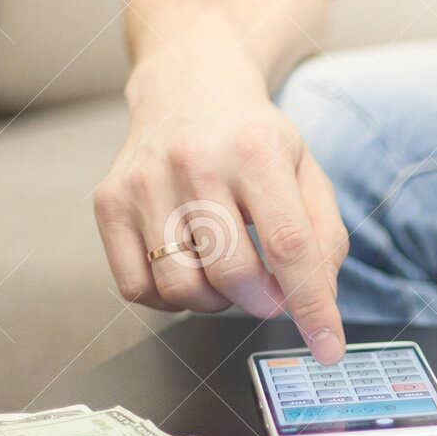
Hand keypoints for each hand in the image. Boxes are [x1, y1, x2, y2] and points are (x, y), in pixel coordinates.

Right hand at [94, 35, 348, 363]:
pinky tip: (190, 269)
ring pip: (182, 289)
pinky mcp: (108, 199)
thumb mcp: (307, 172)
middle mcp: (195, 162)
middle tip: (272, 293)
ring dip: (216, 302)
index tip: (328, 348)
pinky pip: (137, 287)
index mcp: (256, 151)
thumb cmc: (254, 139)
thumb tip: (319, 302)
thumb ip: (324, 237)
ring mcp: (145, 181)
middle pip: (233, 274)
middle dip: (263, 302)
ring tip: (228, 273)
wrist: (189, 87)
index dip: (312, 305)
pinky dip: (170, 299)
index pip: (288, 246)